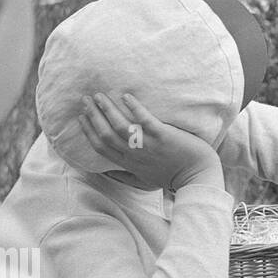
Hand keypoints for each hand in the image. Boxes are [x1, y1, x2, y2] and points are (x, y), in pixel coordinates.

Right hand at [78, 92, 222, 192]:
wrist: (197, 177)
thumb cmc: (172, 178)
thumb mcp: (144, 182)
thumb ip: (125, 176)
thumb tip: (106, 174)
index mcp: (128, 163)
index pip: (101, 146)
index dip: (88, 131)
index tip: (81, 118)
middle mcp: (134, 154)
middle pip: (105, 134)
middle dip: (92, 116)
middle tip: (85, 100)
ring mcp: (147, 144)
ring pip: (119, 125)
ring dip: (107, 109)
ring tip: (99, 95)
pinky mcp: (163, 136)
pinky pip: (144, 119)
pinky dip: (134, 107)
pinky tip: (125, 96)